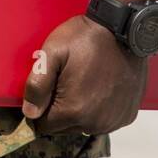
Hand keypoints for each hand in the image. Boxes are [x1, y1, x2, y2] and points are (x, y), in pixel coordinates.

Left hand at [21, 14, 147, 135]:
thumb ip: (37, 85)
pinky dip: (100, 109)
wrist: (125, 30)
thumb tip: (30, 113)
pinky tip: (102, 87)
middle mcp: (95, 123)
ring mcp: (113, 121)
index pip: (44, 126)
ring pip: (85, 126)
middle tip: (67, 81)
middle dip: (61, 110)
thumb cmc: (86, 39)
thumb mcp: (52, 52)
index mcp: (73, 111)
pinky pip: (105, 121)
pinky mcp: (127, 115)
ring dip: (81, 111)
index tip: (49, 88)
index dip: (42, 108)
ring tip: (85, 82)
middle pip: (65, 128)